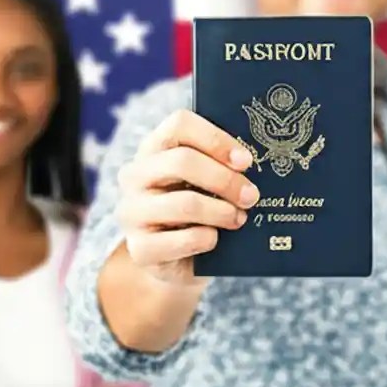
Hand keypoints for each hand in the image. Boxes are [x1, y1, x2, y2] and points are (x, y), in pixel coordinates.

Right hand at [115, 109, 258, 284]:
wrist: (178, 261)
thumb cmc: (197, 211)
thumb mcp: (205, 182)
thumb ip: (220, 166)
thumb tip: (254, 162)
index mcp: (153, 148)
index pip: (179, 124)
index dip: (216, 139)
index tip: (245, 160)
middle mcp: (134, 176)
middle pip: (182, 161)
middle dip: (225, 179)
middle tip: (251, 195)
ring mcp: (132, 213)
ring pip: (185, 203)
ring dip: (222, 212)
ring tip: (239, 219)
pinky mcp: (139, 249)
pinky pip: (183, 240)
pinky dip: (208, 239)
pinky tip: (215, 239)